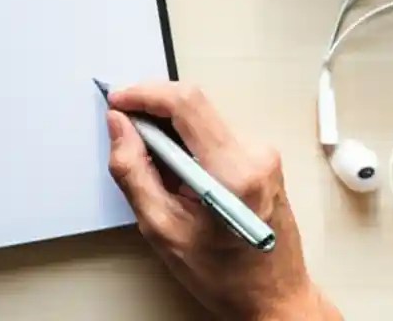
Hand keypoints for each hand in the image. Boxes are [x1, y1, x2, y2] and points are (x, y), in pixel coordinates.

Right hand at [105, 84, 339, 320]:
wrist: (274, 298)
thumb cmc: (226, 276)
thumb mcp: (163, 230)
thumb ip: (134, 172)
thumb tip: (119, 127)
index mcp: (234, 172)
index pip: (186, 104)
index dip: (144, 94)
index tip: (118, 101)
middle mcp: (255, 154)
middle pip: (194, 105)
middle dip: (153, 110)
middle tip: (125, 132)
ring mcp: (262, 154)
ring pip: (202, 117)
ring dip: (169, 129)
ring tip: (152, 164)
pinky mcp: (261, 158)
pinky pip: (214, 133)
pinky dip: (187, 141)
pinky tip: (176, 171)